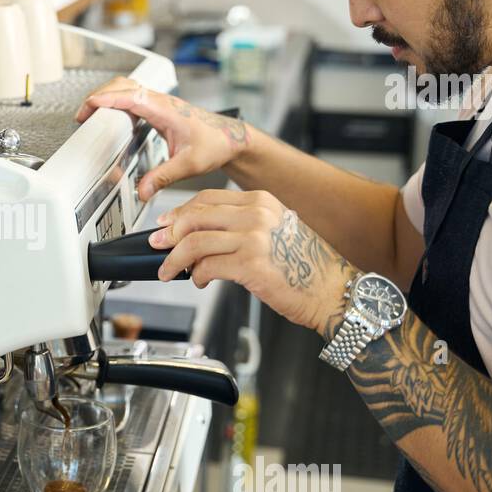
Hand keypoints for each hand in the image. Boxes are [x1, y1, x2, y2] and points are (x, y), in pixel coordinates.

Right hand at [76, 77, 250, 200]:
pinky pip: (132, 97)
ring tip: (90, 114)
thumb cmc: (216, 144)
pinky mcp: (159, 109)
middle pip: (123, 85)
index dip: (108, 98)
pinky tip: (110, 116)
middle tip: (83, 114)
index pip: (132, 96)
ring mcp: (159, 103)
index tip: (90, 105)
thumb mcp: (190, 165)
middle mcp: (162, 102)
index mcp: (167, 110)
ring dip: (107, 96)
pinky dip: (116, 102)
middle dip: (99, 95)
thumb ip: (163, 177)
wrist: (231, 138)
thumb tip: (142, 190)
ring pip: (127, 87)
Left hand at [147, 189, 356, 335]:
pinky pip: (207, 266)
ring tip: (169, 270)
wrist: (333, 292)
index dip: (180, 212)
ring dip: (175, 259)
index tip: (166, 225)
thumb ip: (244, 225)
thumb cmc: (307, 268)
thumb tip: (202, 232)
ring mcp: (254, 238)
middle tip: (157, 246)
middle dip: (169, 233)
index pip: (207, 199)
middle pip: (196, 216)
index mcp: (262, 202)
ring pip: (195, 242)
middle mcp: (257, 214)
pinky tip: (199, 281)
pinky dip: (196, 276)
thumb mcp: (277, 231)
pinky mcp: (250, 265)